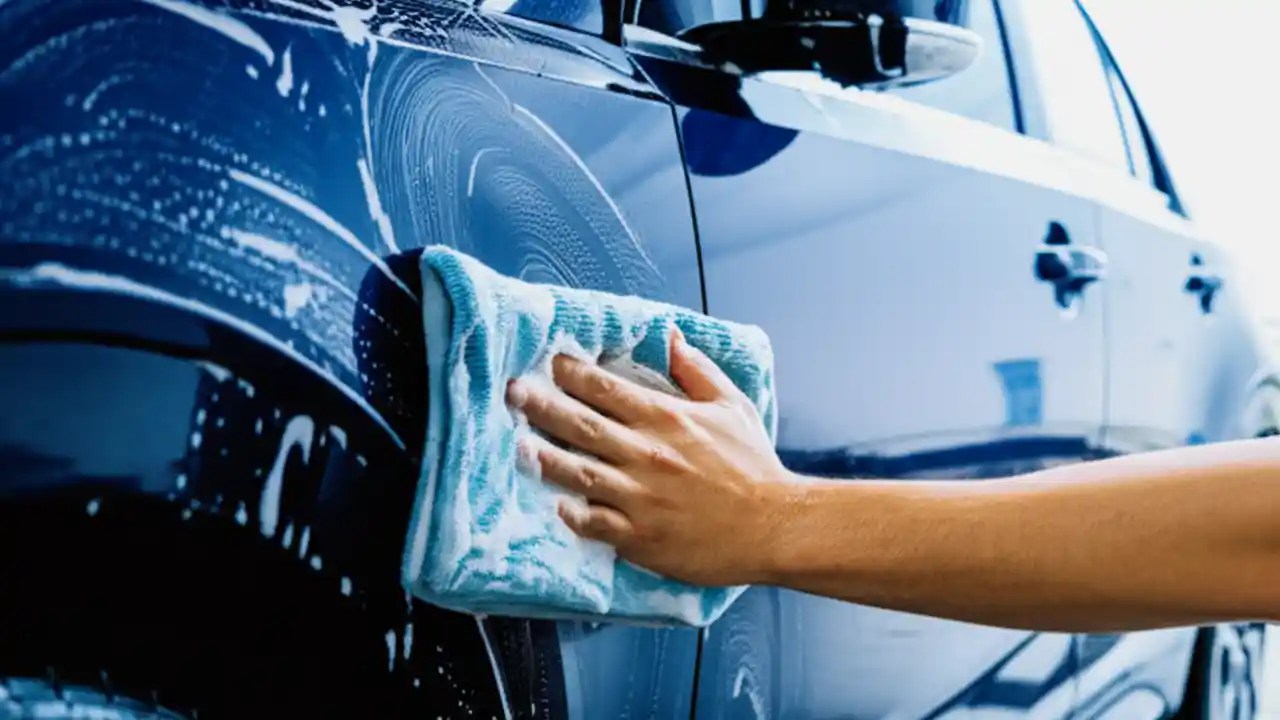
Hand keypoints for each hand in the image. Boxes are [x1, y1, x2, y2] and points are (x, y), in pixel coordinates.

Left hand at [506, 331, 792, 586]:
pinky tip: (551, 504)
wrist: (775, 526)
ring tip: (517, 445)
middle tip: (512, 391)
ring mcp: (642, 497)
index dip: (573, 372)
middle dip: (543, 405)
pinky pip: (597, 522)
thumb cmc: (754, 467)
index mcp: (667, 419)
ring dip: (546, 457)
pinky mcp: (642, 535)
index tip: (548, 361)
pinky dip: (573, 513)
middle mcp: (648, 453)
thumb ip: (696, 370)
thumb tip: (670, 335)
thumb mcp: (732, 406)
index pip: (608, 388)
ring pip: (580, 472)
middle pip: (583, 424)